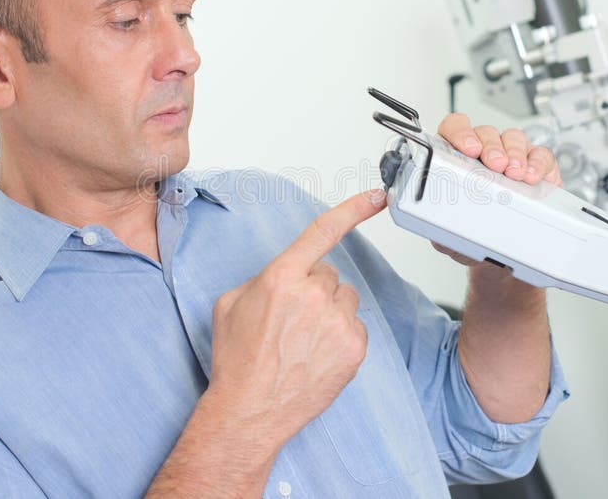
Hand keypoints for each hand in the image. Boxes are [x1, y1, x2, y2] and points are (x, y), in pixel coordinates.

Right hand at [205, 189, 386, 448]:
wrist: (249, 410)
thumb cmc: (237, 360)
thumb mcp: (231, 303)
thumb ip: (264, 278)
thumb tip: (286, 275)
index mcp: (281, 276)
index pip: (323, 231)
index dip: (354, 209)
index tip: (377, 196)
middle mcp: (313, 294)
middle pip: (329, 274)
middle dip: (314, 289)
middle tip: (292, 320)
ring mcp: (337, 322)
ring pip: (346, 299)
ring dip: (330, 312)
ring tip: (303, 340)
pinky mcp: (353, 348)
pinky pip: (355, 326)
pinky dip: (340, 336)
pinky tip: (316, 354)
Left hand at [433, 113, 561, 266]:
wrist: (502, 252)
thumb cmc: (473, 235)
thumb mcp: (452, 236)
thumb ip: (443, 227)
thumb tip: (437, 225)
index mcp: (457, 159)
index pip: (454, 129)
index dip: (461, 133)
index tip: (469, 149)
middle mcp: (484, 152)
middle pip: (486, 133)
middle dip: (491, 147)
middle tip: (495, 165)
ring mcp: (511, 156)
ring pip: (513, 138)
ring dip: (515, 154)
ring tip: (515, 174)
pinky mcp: (536, 167)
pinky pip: (541, 155)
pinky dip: (538, 164)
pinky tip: (533, 177)